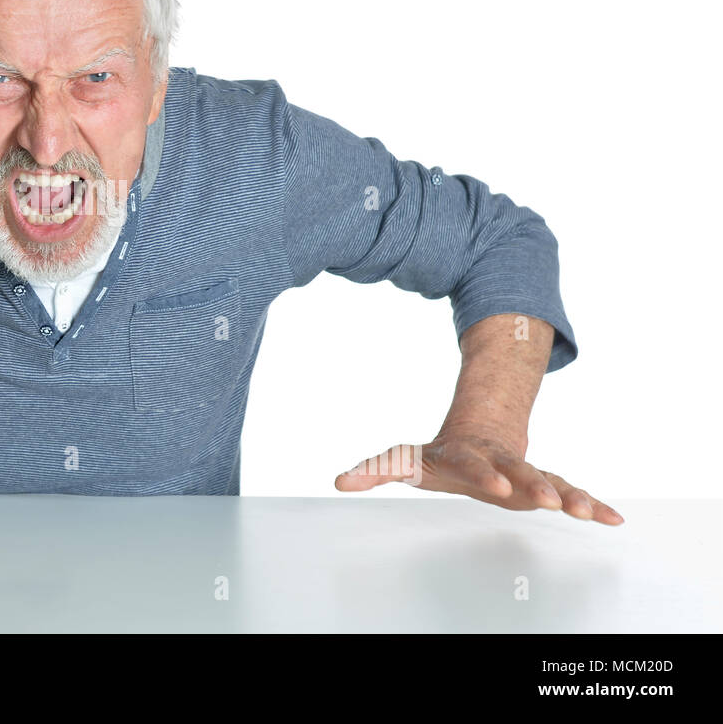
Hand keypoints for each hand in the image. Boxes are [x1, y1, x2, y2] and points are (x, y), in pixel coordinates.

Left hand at [334, 430, 623, 524]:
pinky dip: (592, 504)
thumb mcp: (406, 461)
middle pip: (519, 471)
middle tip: (546, 500)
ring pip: (551, 481)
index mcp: (468, 456)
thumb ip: (376, 470)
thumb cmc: (440, 455)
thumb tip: (339, 480)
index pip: (475, 465)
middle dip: (532, 484)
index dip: (485, 475)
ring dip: (569, 496)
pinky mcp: (544, 483)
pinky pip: (572, 492)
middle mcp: (502, 461)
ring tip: (590, 513)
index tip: (498, 487)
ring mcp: (526, 471)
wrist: (479, 432)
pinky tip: (614, 519)